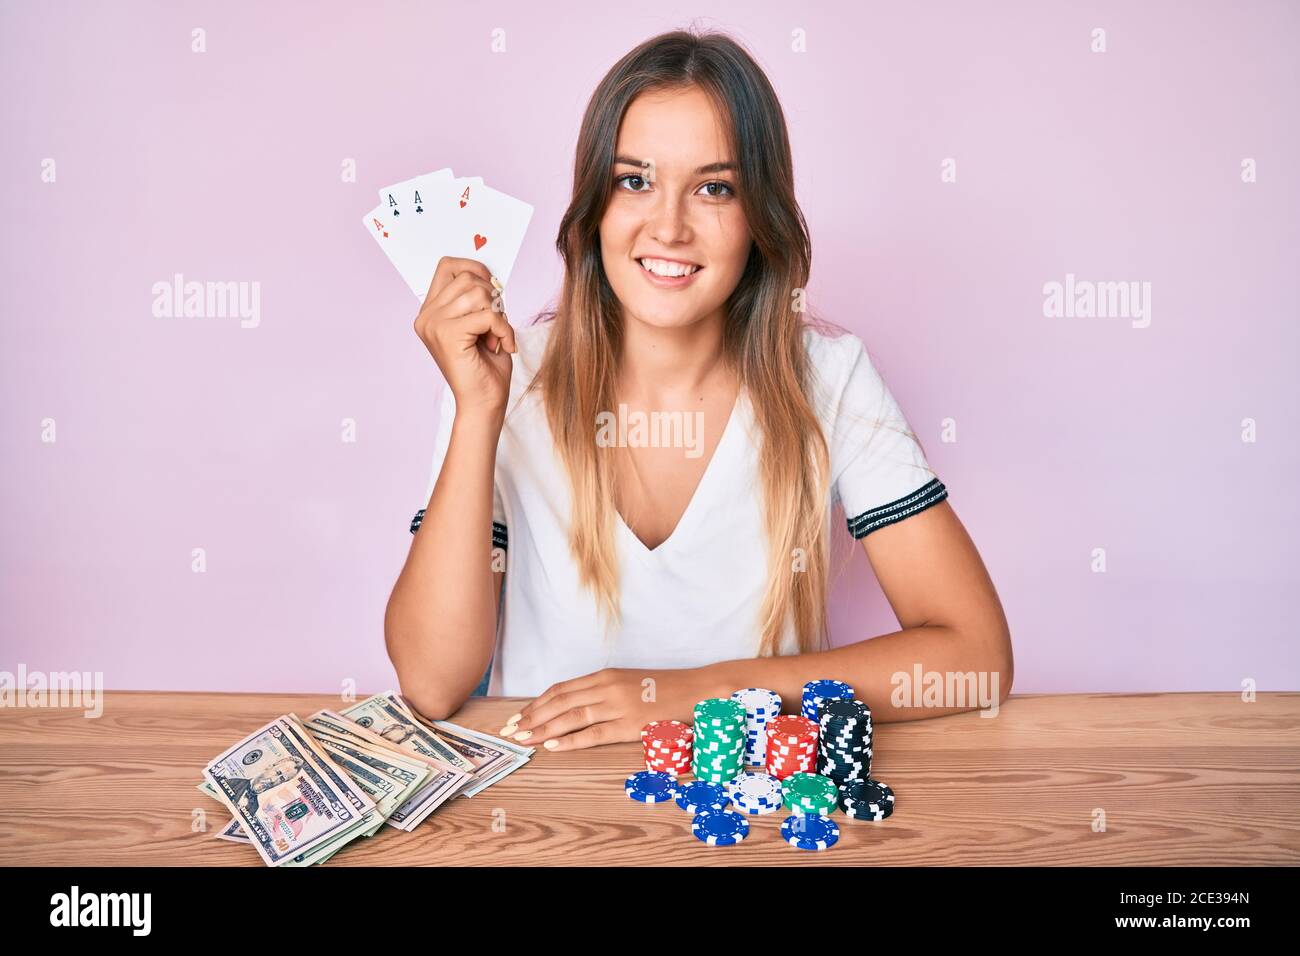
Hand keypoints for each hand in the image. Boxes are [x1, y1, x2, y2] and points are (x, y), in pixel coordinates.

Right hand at [414, 256, 515, 416]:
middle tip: (496, 326)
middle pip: (468, 278)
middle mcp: (427, 316)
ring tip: (496, 338)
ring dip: (499, 315)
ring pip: (478, 294)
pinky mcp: (448, 335)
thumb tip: (491, 277)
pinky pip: (488, 316)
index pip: (448, 266)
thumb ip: (479, 298)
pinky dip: (504, 330)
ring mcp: (434, 325)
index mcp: (431, 311)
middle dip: (493, 299)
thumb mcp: (482, 324)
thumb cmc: (485, 367)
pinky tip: (503, 346)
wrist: (483, 404)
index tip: (493, 290)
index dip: (475, 269)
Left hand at [499, 666, 728, 750]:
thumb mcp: (628, 683)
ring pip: (571, 717)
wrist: (696, 689)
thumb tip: (575, 708)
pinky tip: (553, 746)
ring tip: (524, 740)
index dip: (536, 704)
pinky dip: (571, 740)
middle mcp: (607, 687)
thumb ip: (603, 692)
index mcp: (605, 676)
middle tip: (511, 731)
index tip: (518, 716)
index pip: (561, 690)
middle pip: (559, 703)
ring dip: (544, 729)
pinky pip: (594, 734)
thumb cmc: (663, 689)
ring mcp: (618, 705)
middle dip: (532, 718)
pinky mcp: (630, 724)